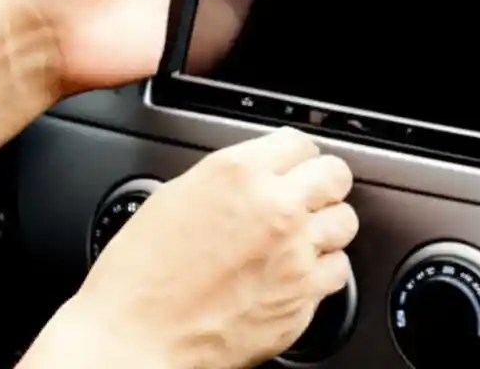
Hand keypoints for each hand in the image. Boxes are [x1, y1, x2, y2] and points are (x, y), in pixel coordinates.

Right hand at [22, 129, 357, 368]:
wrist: (135, 336)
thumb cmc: (140, 275)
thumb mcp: (175, 197)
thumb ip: (227, 178)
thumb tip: (255, 176)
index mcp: (238, 173)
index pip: (300, 142)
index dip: (296, 154)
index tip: (294, 164)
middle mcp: (276, 208)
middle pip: (334, 176)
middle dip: (322, 183)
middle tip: (307, 195)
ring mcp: (295, 255)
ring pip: (345, 222)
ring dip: (325, 226)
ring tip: (301, 236)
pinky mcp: (303, 298)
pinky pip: (337, 270)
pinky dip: (322, 270)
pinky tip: (297, 272)